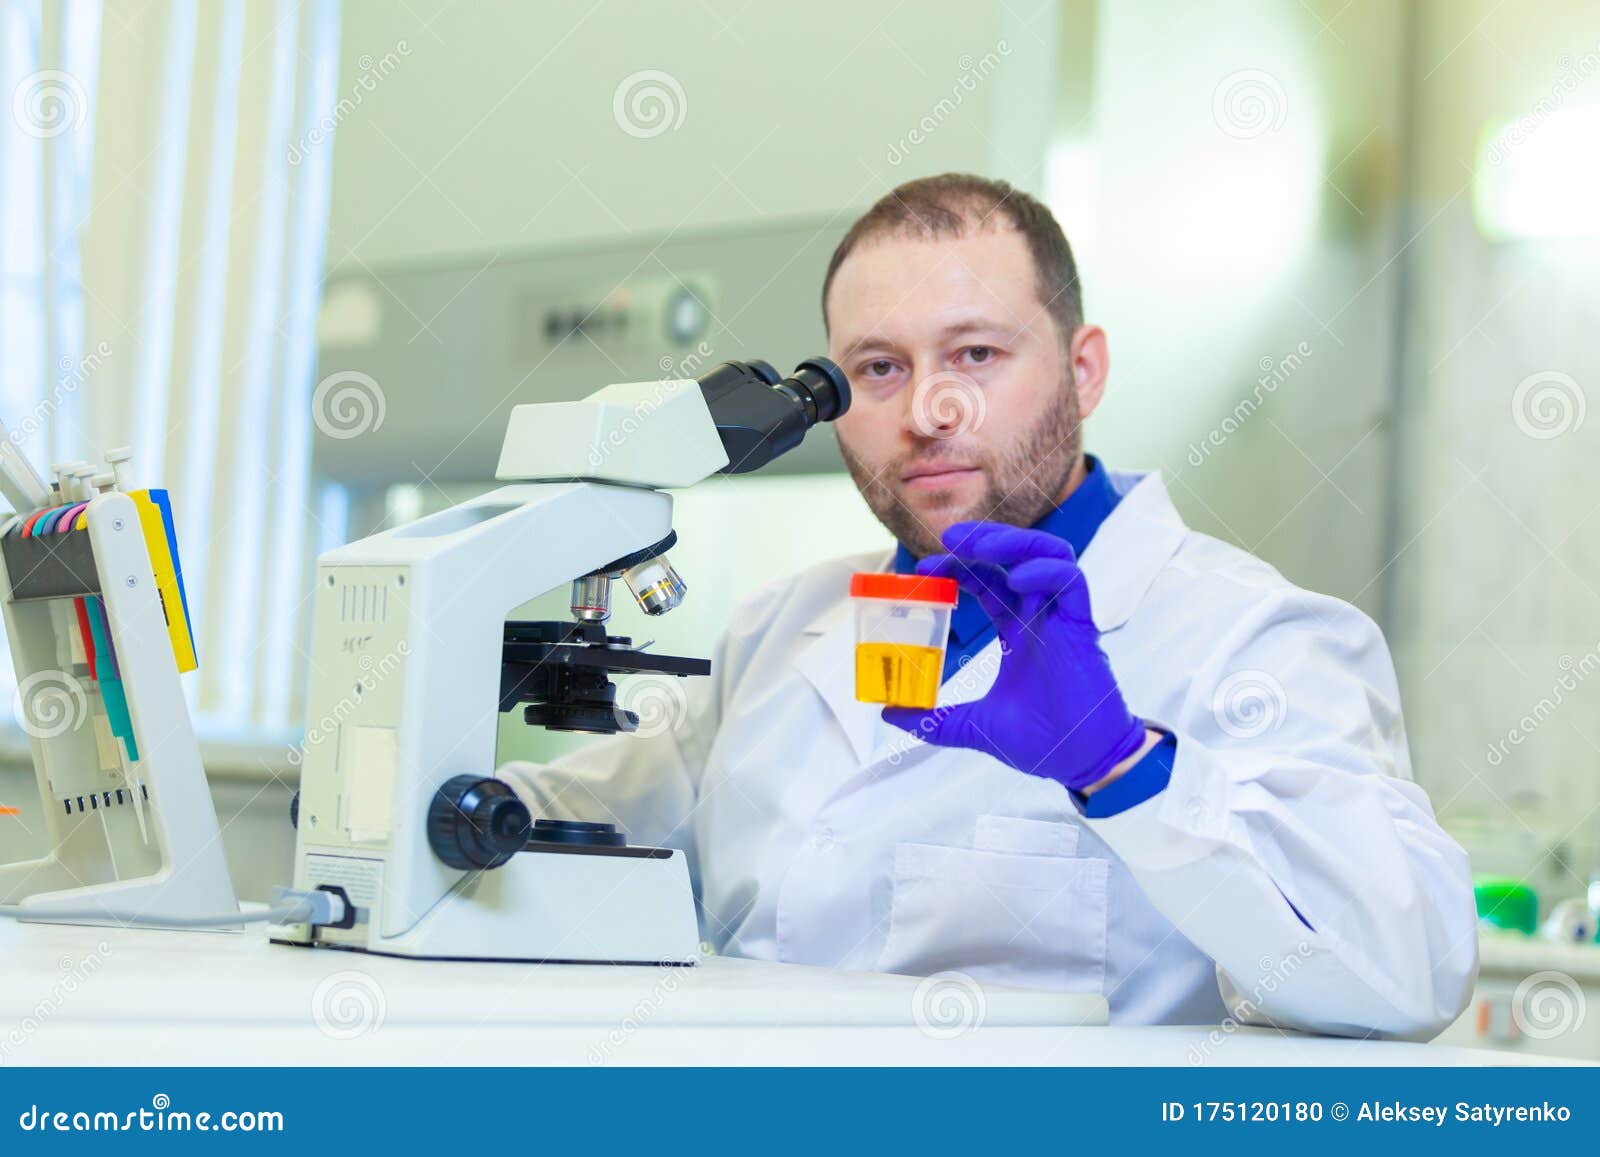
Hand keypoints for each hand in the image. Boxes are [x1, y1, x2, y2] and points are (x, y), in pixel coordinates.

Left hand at [881, 521, 1148, 792]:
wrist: (1082, 762)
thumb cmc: (1042, 740)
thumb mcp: (972, 726)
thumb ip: (934, 719)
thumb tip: (889, 714)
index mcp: (1016, 630)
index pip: (986, 582)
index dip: (957, 568)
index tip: (923, 569)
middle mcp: (1039, 616)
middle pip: (1014, 557)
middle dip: (982, 541)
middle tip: (947, 539)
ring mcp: (1062, 618)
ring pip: (1046, 555)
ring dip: (1012, 543)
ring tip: (979, 546)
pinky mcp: (1082, 627)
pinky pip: (1071, 581)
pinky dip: (1045, 571)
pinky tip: (1017, 579)